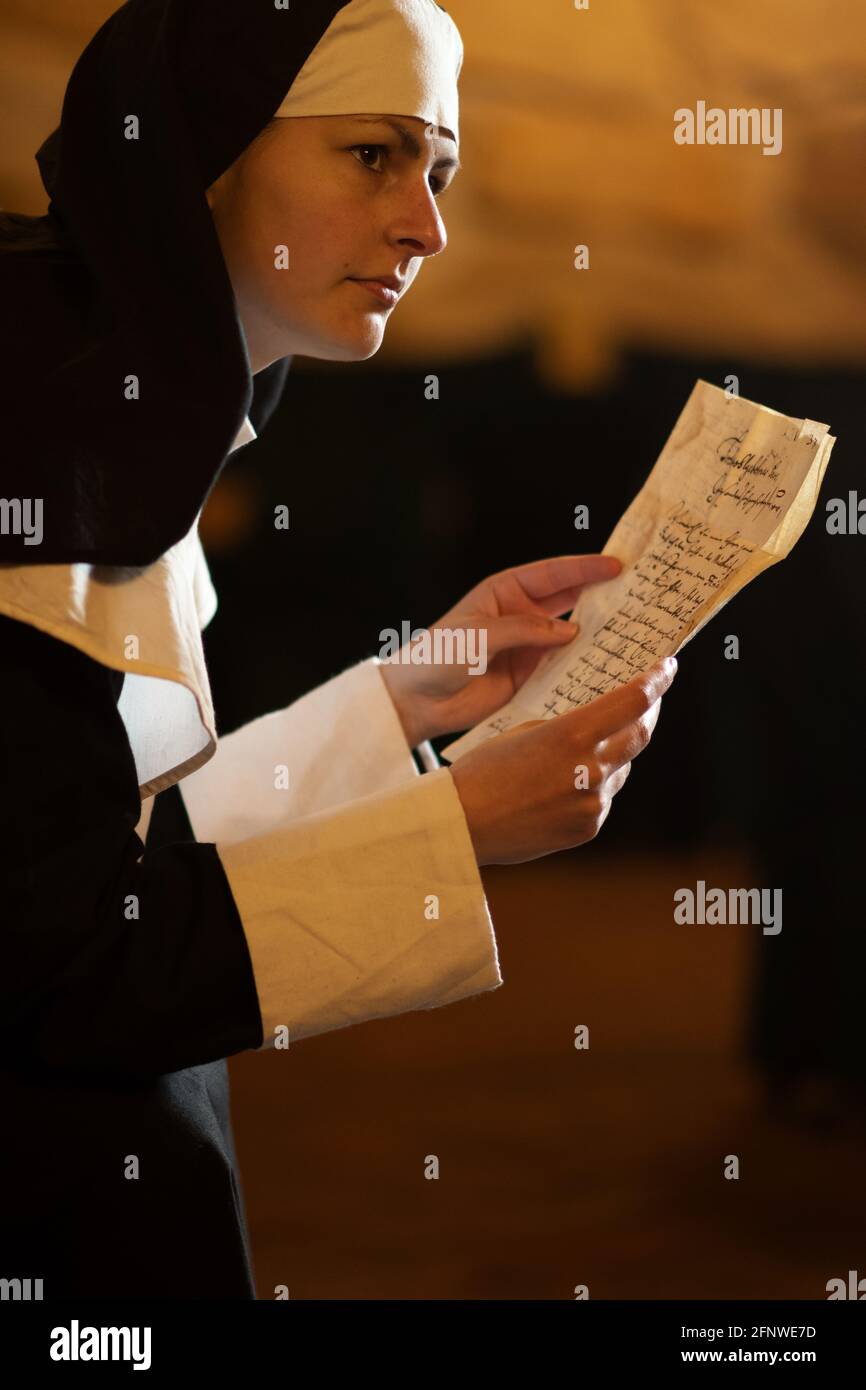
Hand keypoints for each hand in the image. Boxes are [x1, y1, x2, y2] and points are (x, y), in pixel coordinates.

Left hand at [378, 553, 622, 746]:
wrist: (416, 700)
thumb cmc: (438, 655)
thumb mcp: (480, 635)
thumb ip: (525, 631)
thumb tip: (571, 632)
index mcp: (506, 592)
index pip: (554, 575)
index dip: (586, 569)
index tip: (618, 566)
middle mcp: (522, 616)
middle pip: (570, 602)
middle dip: (602, 598)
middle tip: (638, 595)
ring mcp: (529, 647)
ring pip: (572, 638)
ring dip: (599, 636)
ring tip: (634, 633)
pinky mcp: (530, 678)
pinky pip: (564, 670)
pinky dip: (585, 669)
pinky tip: (609, 669)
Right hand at [449, 657, 677, 864]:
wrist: (463, 822)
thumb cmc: (484, 769)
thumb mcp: (526, 731)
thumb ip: (570, 728)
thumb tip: (599, 729)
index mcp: (572, 735)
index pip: (634, 701)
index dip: (657, 680)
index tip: (667, 666)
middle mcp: (591, 770)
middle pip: (640, 734)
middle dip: (648, 714)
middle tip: (650, 700)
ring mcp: (593, 803)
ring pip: (621, 769)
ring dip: (613, 754)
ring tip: (590, 747)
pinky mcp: (587, 827)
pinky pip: (603, 798)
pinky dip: (594, 785)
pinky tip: (567, 783)